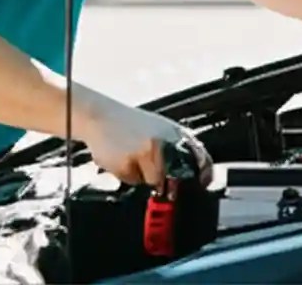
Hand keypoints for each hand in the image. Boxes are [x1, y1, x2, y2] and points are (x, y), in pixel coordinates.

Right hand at [76, 90, 212, 193]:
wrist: (98, 115)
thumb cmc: (130, 124)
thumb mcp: (161, 130)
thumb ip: (178, 151)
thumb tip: (196, 176)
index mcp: (177, 134)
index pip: (203, 162)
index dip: (203, 178)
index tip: (200, 186)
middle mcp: (166, 143)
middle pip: (175, 179)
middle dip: (165, 179)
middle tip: (149, 164)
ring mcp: (148, 153)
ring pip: (152, 182)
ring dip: (142, 175)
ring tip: (131, 155)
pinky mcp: (129, 162)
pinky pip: (133, 181)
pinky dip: (126, 173)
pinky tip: (120, 156)